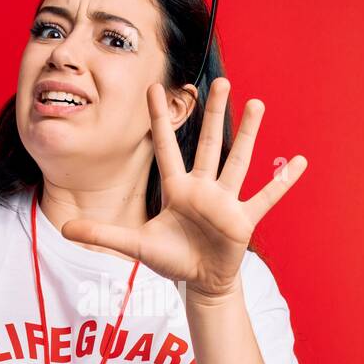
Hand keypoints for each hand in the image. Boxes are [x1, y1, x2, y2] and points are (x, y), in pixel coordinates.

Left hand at [60, 77, 307, 298]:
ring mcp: (226, 202)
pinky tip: (300, 161)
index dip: (158, 120)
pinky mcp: (243, 220)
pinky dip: (283, 181)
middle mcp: (203, 189)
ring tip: (257, 103)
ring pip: (238, 161)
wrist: (200, 283)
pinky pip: (266, 197)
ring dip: (249, 133)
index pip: (166, 148)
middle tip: (220, 80)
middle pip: (210, 144)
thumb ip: (102, 234)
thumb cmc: (171, 259)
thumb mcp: (134, 246)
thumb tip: (64, 230)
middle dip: (214, 114)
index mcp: (177, 189)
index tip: (154, 87)